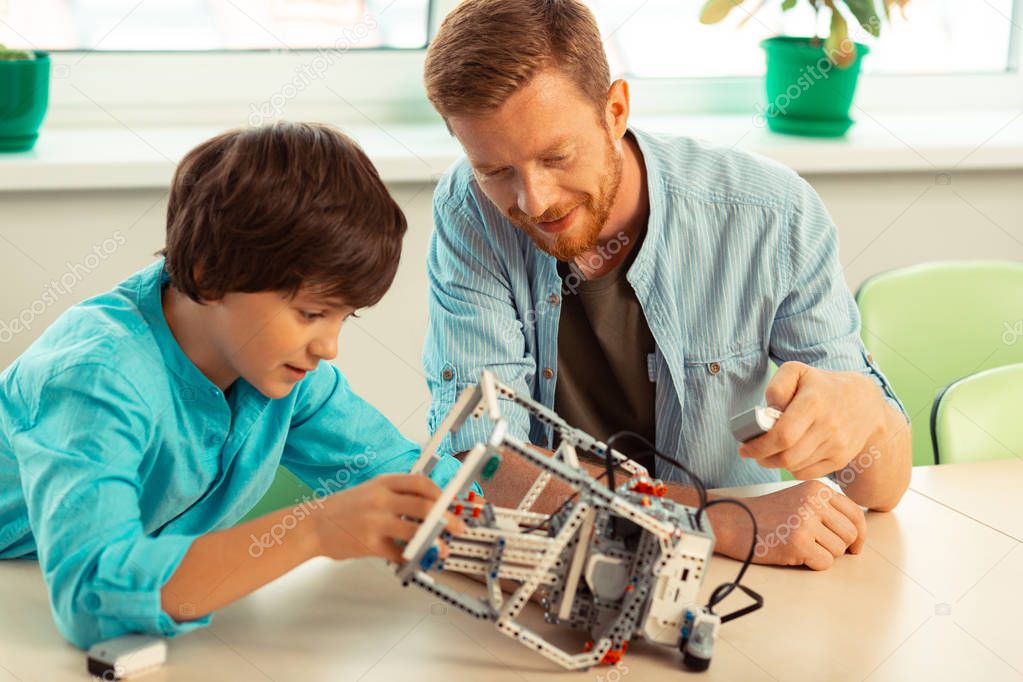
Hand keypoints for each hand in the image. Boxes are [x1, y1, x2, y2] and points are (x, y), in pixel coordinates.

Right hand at [313, 473, 465, 562]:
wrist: (313, 525)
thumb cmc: (343, 509)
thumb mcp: (371, 491)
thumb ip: (397, 494)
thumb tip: (429, 505)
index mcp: (383, 483)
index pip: (420, 483)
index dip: (440, 493)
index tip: (450, 503)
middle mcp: (381, 500)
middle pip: (424, 505)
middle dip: (446, 517)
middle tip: (457, 526)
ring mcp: (375, 522)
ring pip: (415, 530)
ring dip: (434, 541)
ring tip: (442, 548)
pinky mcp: (370, 544)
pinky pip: (399, 552)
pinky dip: (412, 558)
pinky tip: (419, 560)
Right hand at [709, 480, 865, 570]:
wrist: (733, 521)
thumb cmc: (765, 514)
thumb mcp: (798, 498)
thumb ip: (826, 508)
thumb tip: (856, 534)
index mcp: (817, 489)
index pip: (855, 513)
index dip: (859, 534)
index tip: (855, 546)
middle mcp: (814, 502)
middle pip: (851, 534)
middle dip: (840, 547)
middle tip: (822, 549)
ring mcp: (806, 522)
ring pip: (838, 551)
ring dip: (822, 554)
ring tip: (800, 546)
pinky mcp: (798, 543)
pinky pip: (824, 563)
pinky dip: (812, 564)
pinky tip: (794, 554)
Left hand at [739, 361, 885, 479]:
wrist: (865, 402)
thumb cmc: (822, 386)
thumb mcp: (797, 372)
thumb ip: (777, 387)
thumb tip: (769, 411)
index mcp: (814, 403)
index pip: (783, 435)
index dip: (759, 446)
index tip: (745, 448)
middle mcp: (829, 426)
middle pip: (787, 456)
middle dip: (763, 457)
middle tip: (753, 452)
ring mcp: (837, 446)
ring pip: (796, 467)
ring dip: (776, 463)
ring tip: (769, 452)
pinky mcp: (841, 459)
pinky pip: (808, 473)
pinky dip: (793, 468)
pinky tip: (789, 456)